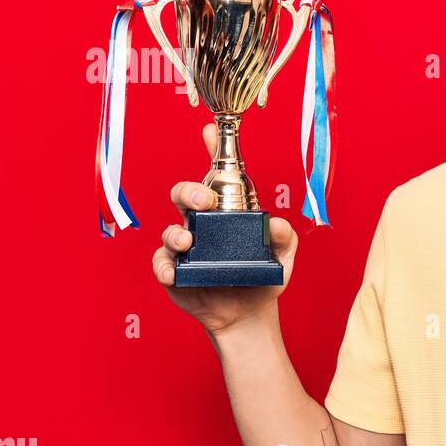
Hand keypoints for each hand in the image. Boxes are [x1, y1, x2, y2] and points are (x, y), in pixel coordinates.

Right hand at [151, 121, 297, 335]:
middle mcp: (202, 224)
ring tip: (188, 242)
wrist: (250, 315)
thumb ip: (284, 236)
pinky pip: (162, 264)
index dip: (211, 150)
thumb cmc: (263, 277)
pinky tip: (175, 273)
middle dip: (189, 192)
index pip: (216, 176)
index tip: (210, 130)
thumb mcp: (282, 255)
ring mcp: (185, 247)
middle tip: (204, 200)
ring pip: (170, 229)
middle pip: (184, 195)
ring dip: (176, 232)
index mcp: (227, 212)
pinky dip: (165, 267)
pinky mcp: (175, 271)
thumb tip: (275, 223)